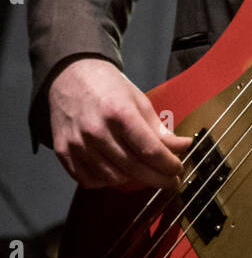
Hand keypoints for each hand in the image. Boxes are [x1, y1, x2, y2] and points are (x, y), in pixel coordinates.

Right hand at [48, 57, 191, 189]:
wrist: (71, 76)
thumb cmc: (109, 87)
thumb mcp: (139, 101)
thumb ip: (159, 128)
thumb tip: (183, 146)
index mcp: (119, 113)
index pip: (149, 150)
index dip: (168, 165)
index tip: (178, 170)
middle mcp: (96, 130)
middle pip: (133, 168)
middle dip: (158, 179)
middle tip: (170, 181)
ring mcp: (77, 143)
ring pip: (112, 178)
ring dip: (133, 181)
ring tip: (144, 173)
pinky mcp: (63, 152)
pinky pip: (88, 180)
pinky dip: (106, 182)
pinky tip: (117, 173)